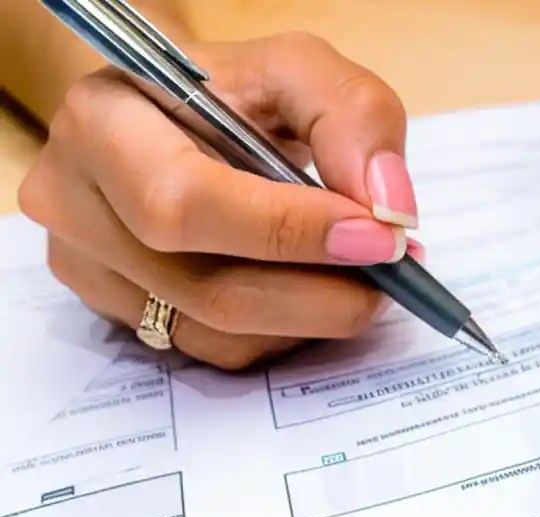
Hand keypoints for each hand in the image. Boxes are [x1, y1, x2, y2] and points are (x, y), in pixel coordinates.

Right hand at [19, 32, 422, 369]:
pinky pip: (219, 351)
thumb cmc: (235, 91)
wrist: (179, 117)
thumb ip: (353, 117)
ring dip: (315, 317)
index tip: (380, 240)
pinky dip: (287, 330)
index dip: (292, 232)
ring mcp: (89, 269)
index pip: (187, 202)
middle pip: (205, 287)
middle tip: (394, 272)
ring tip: (369, 277)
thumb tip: (386, 210)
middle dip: (320, 291)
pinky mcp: (119, 315)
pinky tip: (316, 289)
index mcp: (102, 123)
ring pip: (219, 333)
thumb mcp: (299, 70)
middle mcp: (74, 203)